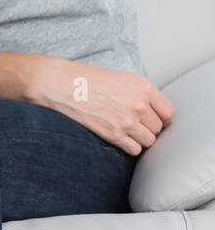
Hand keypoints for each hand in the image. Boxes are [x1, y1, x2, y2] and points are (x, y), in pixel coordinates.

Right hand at [29, 55, 174, 155]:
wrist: (61, 85)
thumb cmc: (87, 79)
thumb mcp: (121, 79)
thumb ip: (139, 94)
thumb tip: (151, 112)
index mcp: (143, 87)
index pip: (168, 112)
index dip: (160, 118)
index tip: (152, 120)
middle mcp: (139, 104)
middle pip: (158, 128)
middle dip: (147, 128)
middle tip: (132, 125)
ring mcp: (127, 121)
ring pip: (148, 141)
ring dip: (138, 139)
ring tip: (125, 132)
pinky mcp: (113, 135)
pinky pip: (134, 150)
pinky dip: (128, 147)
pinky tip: (118, 139)